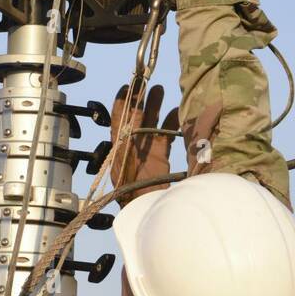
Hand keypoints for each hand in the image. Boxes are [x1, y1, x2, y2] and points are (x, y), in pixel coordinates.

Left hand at [111, 83, 178, 204]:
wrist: (147, 213)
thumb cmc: (133, 195)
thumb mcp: (124, 169)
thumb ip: (125, 149)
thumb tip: (125, 126)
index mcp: (119, 149)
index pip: (118, 120)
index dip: (122, 102)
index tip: (126, 86)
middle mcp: (131, 148)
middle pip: (135, 118)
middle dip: (141, 100)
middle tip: (148, 82)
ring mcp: (145, 153)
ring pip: (149, 125)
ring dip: (154, 108)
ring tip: (160, 89)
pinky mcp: (159, 160)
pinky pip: (163, 138)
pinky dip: (169, 125)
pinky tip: (176, 112)